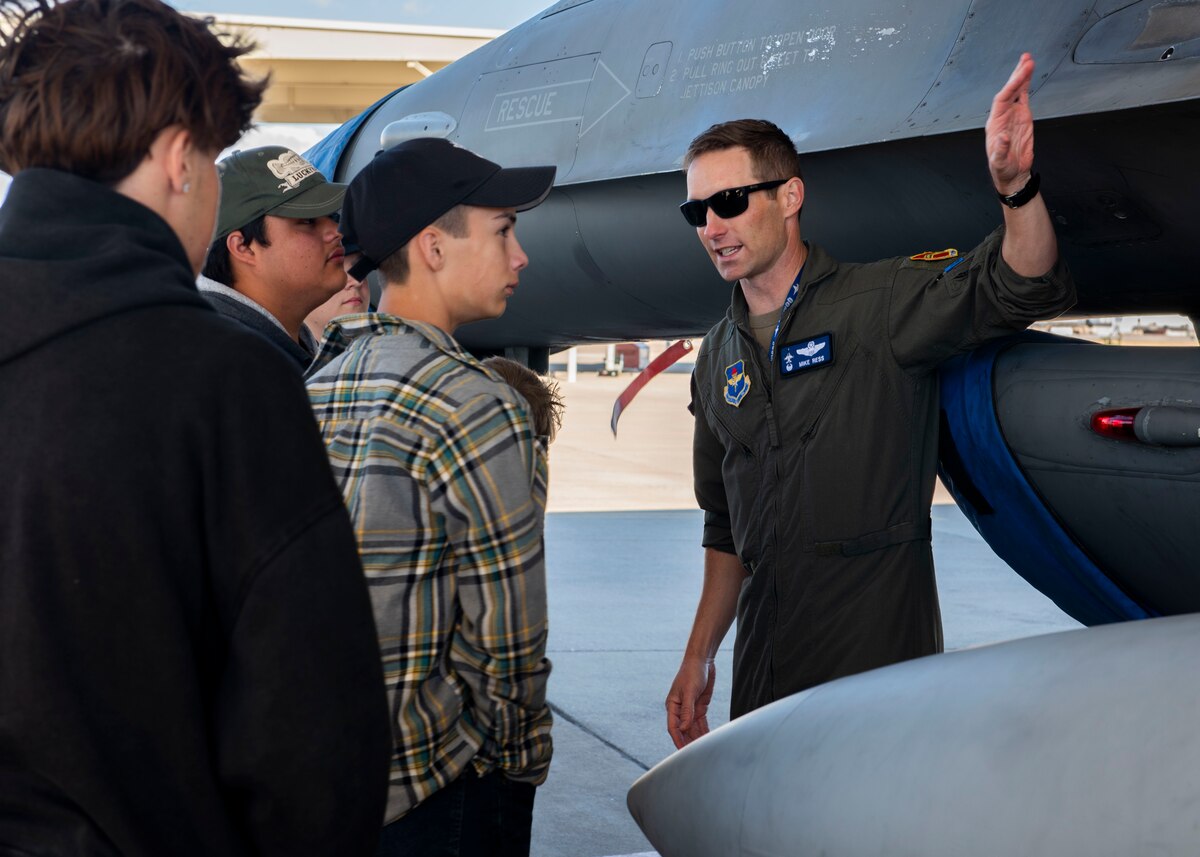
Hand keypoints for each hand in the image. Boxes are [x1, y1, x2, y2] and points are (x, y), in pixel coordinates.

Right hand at [666, 656, 715, 748]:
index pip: (673, 727)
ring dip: (697, 739)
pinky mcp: (700, 707)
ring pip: (693, 729)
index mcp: (673, 705)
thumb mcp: (689, 691)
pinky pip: (701, 724)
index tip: (683, 752)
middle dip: (688, 742)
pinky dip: (704, 732)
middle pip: (683, 731)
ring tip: (703, 751)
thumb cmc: (692, 672)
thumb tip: (684, 729)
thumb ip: (687, 711)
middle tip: (695, 755)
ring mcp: (690, 709)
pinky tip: (708, 740)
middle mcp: (680, 710)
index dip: (678, 740)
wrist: (702, 661)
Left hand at [986, 53, 1035, 195]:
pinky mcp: (1022, 116)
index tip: (1021, 74)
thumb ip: (1000, 150)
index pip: (1002, 99)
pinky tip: (1028, 73)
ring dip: (1021, 75)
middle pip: (1009, 91)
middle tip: (1027, 60)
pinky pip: (1024, 97)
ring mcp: (1013, 114)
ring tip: (1028, 60)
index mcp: (995, 123)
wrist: (1012, 173)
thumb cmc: (1003, 168)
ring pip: (1017, 91)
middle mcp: (1003, 115)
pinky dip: (1026, 84)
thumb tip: (1003, 138)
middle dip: (1017, 75)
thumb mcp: (999, 162)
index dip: (1011, 86)